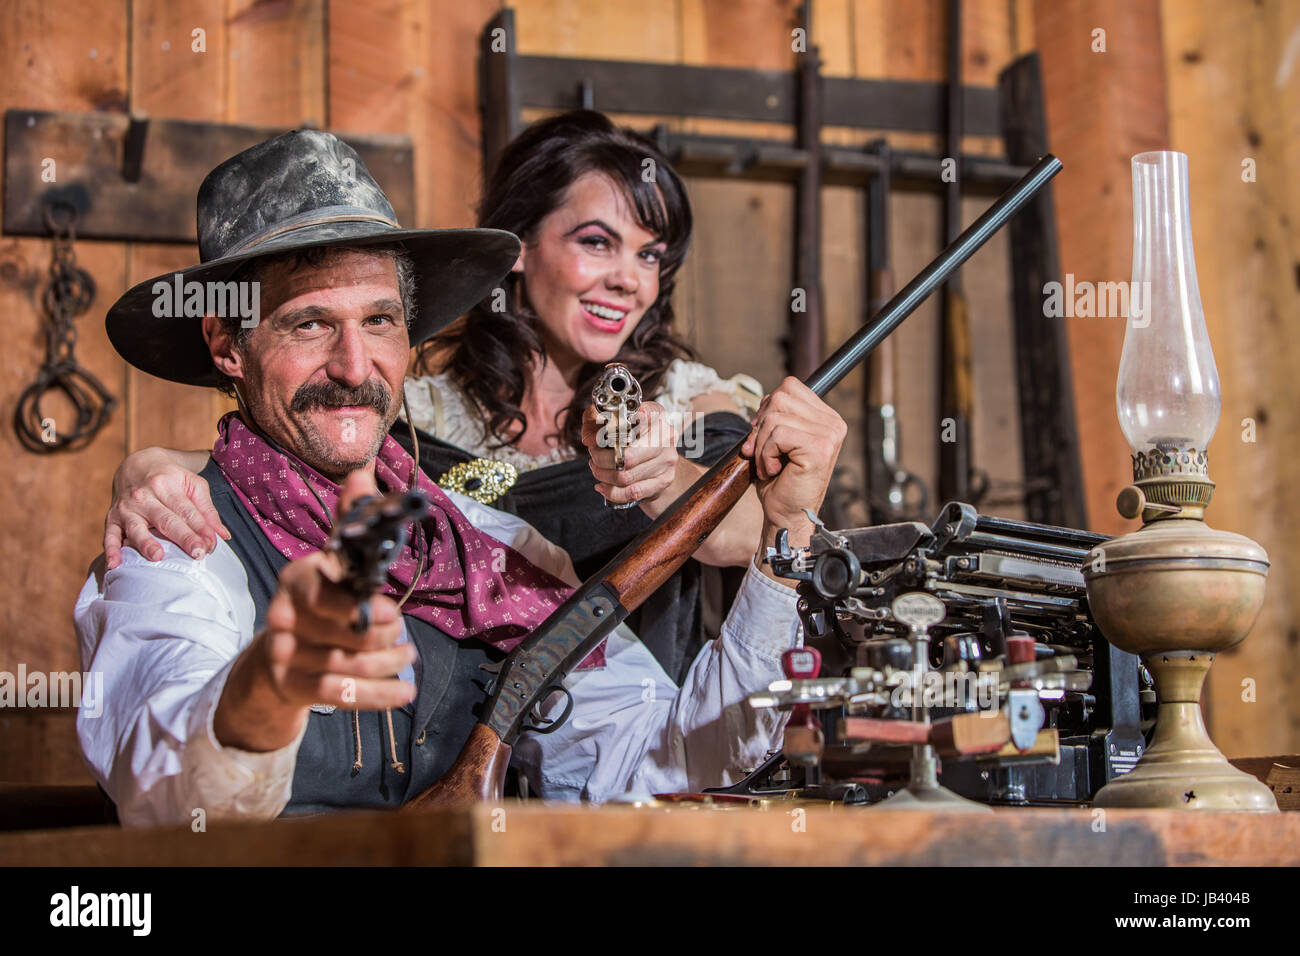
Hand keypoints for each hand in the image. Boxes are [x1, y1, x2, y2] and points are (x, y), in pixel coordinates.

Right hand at [104, 447, 226, 568]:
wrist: (136, 465)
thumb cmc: (170, 478)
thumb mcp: (192, 484)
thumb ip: (207, 509)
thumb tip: (223, 535)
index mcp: (166, 484)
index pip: (186, 510)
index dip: (201, 528)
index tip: (212, 545)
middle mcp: (144, 496)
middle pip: (166, 520)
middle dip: (183, 537)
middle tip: (197, 553)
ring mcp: (126, 508)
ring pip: (136, 527)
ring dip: (146, 543)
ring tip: (157, 556)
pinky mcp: (111, 518)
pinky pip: (110, 535)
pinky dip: (111, 550)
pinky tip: (115, 565)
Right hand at [213, 469, 415, 751]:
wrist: (276, 660)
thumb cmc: (319, 603)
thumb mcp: (333, 562)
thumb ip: (348, 522)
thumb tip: (361, 472)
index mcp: (297, 578)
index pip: (325, 590)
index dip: (361, 604)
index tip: (396, 611)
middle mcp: (283, 614)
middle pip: (342, 631)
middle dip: (382, 634)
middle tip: (403, 633)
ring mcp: (283, 653)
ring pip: (345, 662)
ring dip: (386, 662)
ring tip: (409, 657)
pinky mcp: (290, 686)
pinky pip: (339, 693)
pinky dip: (377, 694)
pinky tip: (406, 691)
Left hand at [582, 400, 680, 507]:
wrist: (658, 455)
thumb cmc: (631, 433)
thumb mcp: (610, 418)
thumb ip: (594, 421)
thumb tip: (590, 439)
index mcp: (656, 415)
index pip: (645, 415)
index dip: (624, 424)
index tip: (607, 432)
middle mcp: (665, 437)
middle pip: (629, 456)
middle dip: (602, 459)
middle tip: (594, 456)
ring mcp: (667, 460)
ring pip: (627, 476)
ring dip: (604, 475)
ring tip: (597, 468)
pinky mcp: (663, 480)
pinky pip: (633, 492)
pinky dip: (612, 492)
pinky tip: (603, 485)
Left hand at [740, 377, 846, 542]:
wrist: (787, 515)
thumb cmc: (781, 481)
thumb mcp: (776, 440)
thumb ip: (776, 416)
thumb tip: (764, 402)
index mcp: (826, 418)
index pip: (790, 386)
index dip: (767, 409)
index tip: (762, 436)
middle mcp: (833, 423)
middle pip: (780, 397)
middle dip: (761, 427)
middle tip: (763, 453)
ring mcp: (829, 435)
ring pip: (775, 416)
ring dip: (762, 444)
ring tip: (771, 464)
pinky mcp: (819, 448)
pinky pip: (778, 435)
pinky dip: (766, 455)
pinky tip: (775, 470)